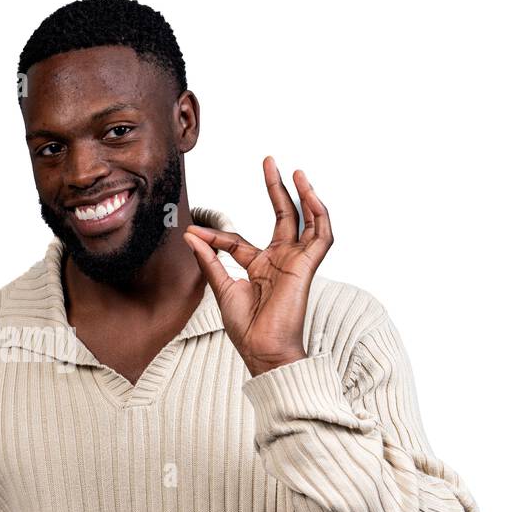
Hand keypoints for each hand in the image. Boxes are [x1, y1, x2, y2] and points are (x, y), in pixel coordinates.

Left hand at [182, 156, 333, 377]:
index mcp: (258, 268)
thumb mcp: (222, 289)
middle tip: (269, 162)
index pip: (237, 241)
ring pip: (306, 221)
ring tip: (295, 172)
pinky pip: (321, 235)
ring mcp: (295, 262)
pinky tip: (309, 194)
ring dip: (302, 196)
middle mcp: (279, 261)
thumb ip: (209, 260)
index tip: (194, 231)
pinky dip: (318, 214)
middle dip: (276, 189)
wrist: (262, 349)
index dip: (215, 235)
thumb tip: (190, 235)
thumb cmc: (246, 328)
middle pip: (282, 217)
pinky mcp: (307, 266)